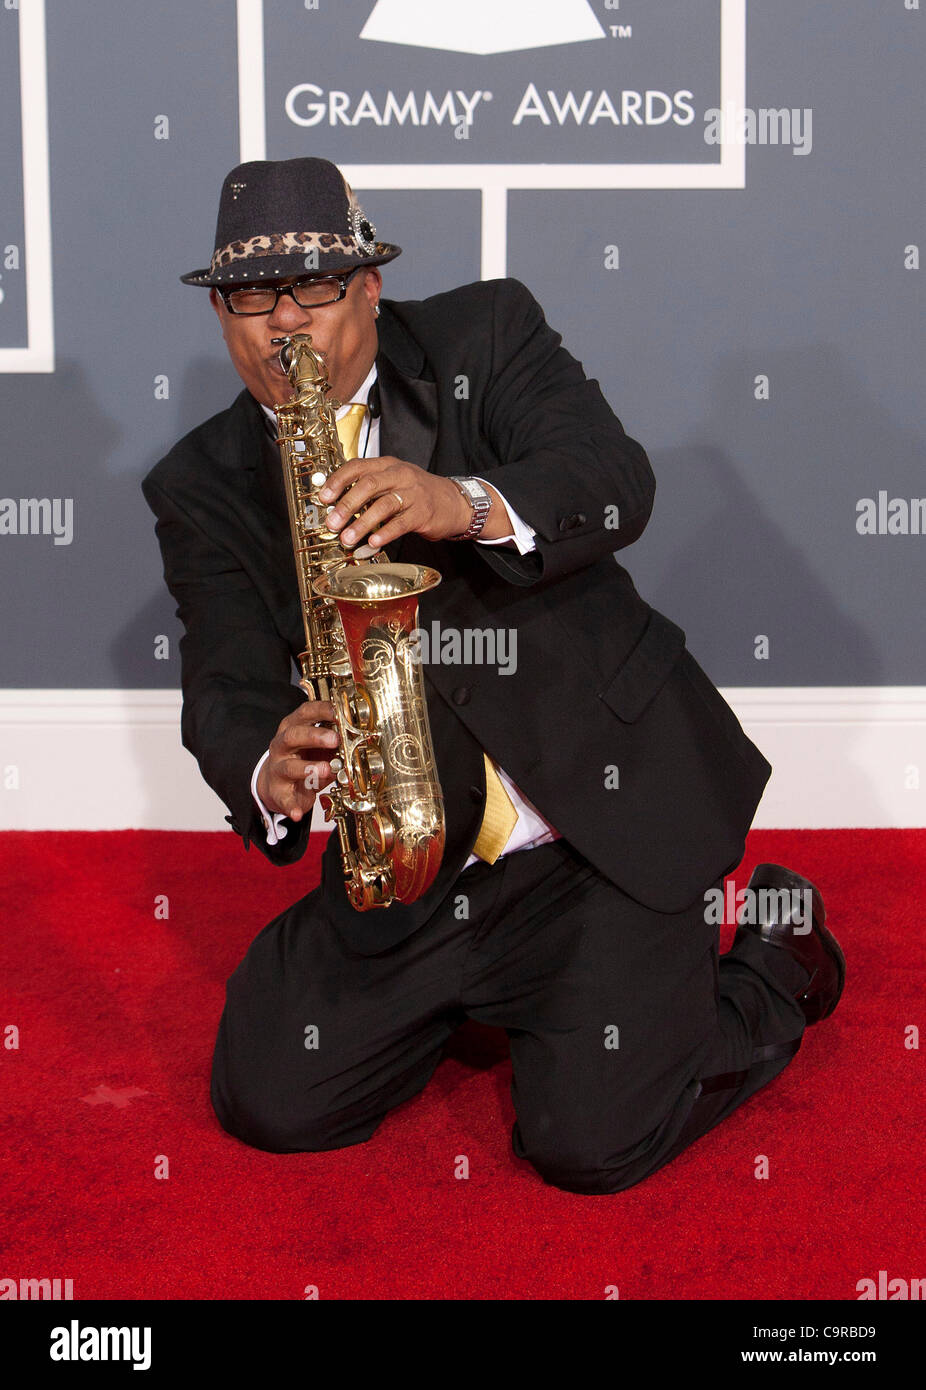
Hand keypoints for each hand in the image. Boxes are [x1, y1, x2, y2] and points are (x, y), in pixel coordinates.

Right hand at [256, 700, 338, 822]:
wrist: (276, 782)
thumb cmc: (303, 759)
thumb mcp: (318, 747)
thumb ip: (334, 743)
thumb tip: (359, 739)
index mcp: (293, 728)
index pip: (305, 713)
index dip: (321, 710)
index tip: (338, 710)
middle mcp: (282, 746)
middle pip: (293, 736)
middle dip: (315, 736)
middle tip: (336, 739)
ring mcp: (278, 769)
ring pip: (288, 766)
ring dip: (308, 768)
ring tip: (326, 770)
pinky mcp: (277, 792)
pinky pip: (283, 799)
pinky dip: (290, 806)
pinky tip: (297, 813)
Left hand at [320, 455, 472, 549]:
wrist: (454, 502)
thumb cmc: (417, 494)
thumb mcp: (393, 482)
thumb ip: (369, 489)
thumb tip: (337, 505)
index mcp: (388, 465)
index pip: (358, 466)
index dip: (338, 481)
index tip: (324, 498)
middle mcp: (400, 475)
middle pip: (368, 485)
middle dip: (347, 504)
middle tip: (332, 522)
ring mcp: (413, 493)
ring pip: (383, 505)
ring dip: (362, 523)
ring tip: (348, 538)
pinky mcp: (423, 513)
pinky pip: (401, 523)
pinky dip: (385, 533)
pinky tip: (373, 543)